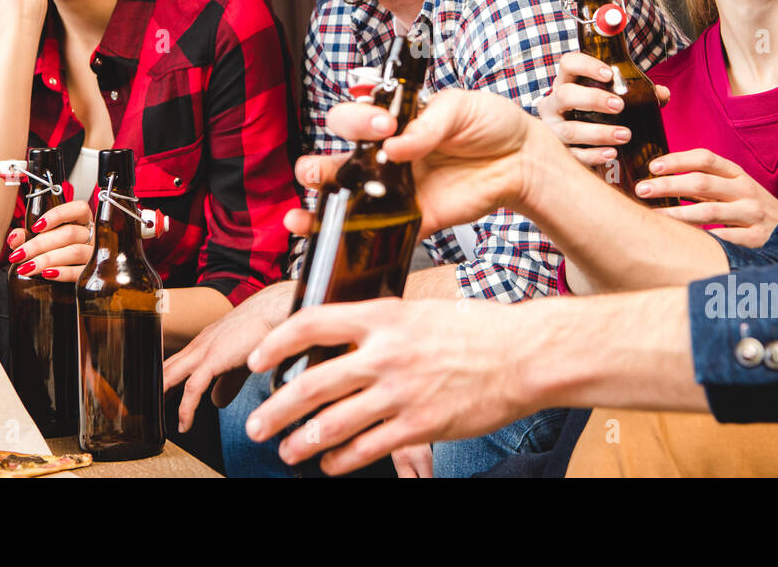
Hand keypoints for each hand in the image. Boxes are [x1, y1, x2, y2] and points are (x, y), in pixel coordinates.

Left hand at [6, 200, 92, 281]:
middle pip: (70, 233)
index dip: (58, 215)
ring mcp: (95, 254)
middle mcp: (92, 235)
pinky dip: (62, 272)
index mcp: (82, 222)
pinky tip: (46, 274)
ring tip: (26, 268)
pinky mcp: (94, 272)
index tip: (35, 227)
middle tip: (18, 255)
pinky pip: (80, 271)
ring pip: (75, 252)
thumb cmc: (54, 254)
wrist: (66, 283)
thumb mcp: (39, 242)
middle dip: (40, 244)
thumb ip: (25, 237)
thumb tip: (15, 237)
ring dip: (47, 260)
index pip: (79, 209)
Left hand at [162, 280, 295, 432]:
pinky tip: (184, 423)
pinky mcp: (213, 360)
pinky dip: (185, 409)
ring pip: (170, 377)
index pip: (173, 364)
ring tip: (155, 421)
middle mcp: (198, 346)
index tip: (157, 399)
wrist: (273, 312)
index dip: (162, 382)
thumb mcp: (240, 361)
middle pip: (166, 369)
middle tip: (146, 410)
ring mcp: (203, 351)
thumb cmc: (261, 330)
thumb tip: (217, 402)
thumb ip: (227, 382)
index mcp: (203, 343)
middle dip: (154, 390)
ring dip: (161, 399)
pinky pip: (192, 388)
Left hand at [245, 298, 527, 474]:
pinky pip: (366, 448)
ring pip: (332, 423)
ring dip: (300, 442)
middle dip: (275, 410)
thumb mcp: (420, 312)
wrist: (521, 355)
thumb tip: (344, 338)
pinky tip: (330, 464)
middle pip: (311, 384)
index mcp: (383, 317)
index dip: (276, 343)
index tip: (256, 359)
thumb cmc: (475, 330)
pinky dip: (340, 460)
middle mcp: (385, 354)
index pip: (312, 323)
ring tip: (286, 450)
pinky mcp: (419, 424)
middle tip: (255, 425)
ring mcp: (401, 392)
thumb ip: (381, 325)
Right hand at [288, 89, 539, 240]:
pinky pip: (382, 232)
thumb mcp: (461, 107)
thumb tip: (395, 147)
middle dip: (315, 168)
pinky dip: (358, 239)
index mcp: (393, 122)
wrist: (523, 158)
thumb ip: (428, 124)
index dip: (359, 121)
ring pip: (346, 200)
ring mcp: (397, 189)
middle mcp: (385, 156)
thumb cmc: (489, 123)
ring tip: (300, 216)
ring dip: (317, 209)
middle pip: (335, 161)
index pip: (355, 119)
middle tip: (320, 171)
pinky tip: (335, 241)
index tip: (385, 125)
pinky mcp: (416, 218)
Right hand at [537, 52, 669, 166]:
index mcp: (565, 82)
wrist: (567, 147)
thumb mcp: (610, 97)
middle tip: (619, 106)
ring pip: (570, 130)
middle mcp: (553, 104)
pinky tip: (611, 154)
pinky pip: (573, 155)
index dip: (586, 66)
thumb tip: (662, 94)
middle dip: (593, 99)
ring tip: (625, 135)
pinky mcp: (559, 152)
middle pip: (565, 95)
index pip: (568, 63)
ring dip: (599, 133)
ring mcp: (553, 129)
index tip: (609, 74)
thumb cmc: (594, 113)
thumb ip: (637, 93)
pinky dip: (593, 155)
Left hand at [636, 149, 777, 247]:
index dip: (678, 159)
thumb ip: (703, 183)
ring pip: (709, 211)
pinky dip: (704, 238)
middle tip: (642, 189)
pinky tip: (683, 241)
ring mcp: (752, 214)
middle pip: (702, 182)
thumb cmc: (752, 208)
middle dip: (668, 185)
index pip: (705, 158)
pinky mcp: (756, 238)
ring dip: (678, 214)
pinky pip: (725, 238)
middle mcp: (745, 190)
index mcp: (737, 174)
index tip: (652, 166)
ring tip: (654, 217)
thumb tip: (661, 178)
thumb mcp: (733, 189)